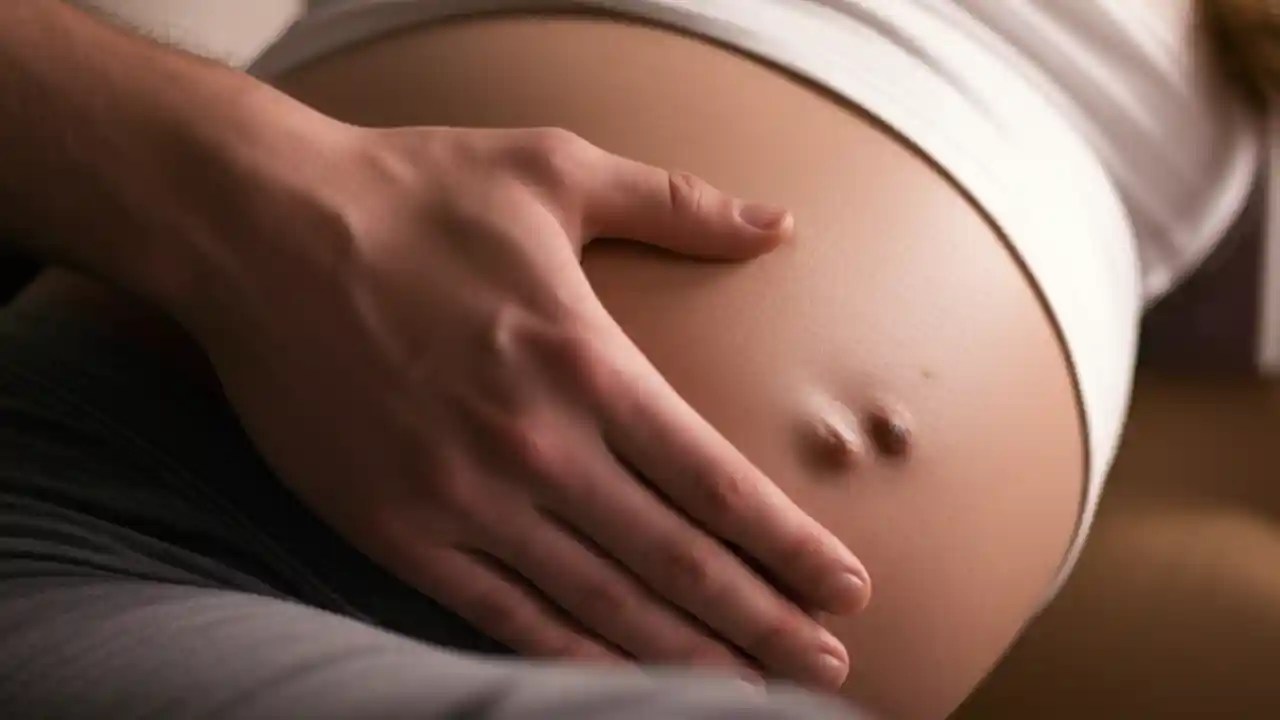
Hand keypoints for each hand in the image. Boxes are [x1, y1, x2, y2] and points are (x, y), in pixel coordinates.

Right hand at [180, 121, 869, 688]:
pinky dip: (568, 663)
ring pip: (599, 606)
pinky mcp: (399, 531)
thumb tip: (775, 223)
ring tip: (750, 693)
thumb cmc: (410, 195)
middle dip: (761, 620)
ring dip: (682, 658)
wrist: (259, 232)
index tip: (845, 586)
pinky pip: (500, 618)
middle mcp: (537, 448)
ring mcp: (465, 500)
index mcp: (586, 365)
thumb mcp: (552, 168)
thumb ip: (675, 203)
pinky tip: (616, 692)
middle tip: (826, 663)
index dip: (788, 545)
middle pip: (676, 561)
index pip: (716, 482)